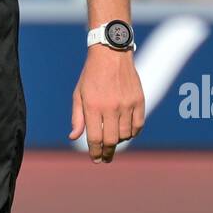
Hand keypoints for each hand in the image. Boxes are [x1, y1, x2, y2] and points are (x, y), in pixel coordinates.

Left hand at [69, 45, 144, 162]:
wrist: (111, 53)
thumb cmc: (91, 75)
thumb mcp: (79, 94)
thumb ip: (77, 117)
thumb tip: (74, 137)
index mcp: (93, 106)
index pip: (95, 138)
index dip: (95, 152)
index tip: (96, 159)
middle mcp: (110, 107)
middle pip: (111, 140)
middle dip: (107, 153)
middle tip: (105, 158)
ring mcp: (126, 104)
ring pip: (125, 135)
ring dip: (119, 142)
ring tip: (113, 141)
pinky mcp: (139, 100)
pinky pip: (138, 125)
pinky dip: (132, 132)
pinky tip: (126, 133)